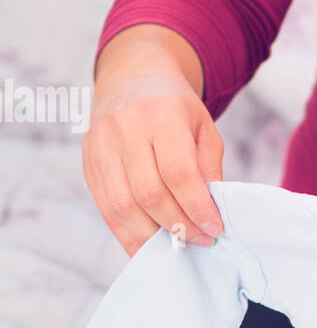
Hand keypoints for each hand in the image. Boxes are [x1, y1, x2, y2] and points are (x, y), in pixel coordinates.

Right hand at [83, 27, 223, 256]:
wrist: (131, 80)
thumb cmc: (174, 108)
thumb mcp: (203, 126)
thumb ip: (209, 166)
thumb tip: (210, 210)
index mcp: (161, 116)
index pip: (178, 172)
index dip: (197, 207)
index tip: (215, 228)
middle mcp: (125, 130)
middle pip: (149, 193)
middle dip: (179, 225)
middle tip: (201, 240)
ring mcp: (101, 148)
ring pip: (123, 207)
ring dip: (153, 237)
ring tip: (178, 246)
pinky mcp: (89, 165)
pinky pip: (106, 210)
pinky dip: (128, 236)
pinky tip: (150, 247)